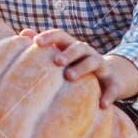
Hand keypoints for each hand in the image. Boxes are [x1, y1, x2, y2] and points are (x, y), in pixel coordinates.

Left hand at [21, 28, 137, 107]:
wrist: (112, 76)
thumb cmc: (78, 65)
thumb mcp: (64, 54)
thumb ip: (46, 45)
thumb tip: (24, 32)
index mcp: (73, 46)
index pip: (61, 36)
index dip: (50, 37)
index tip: (36, 42)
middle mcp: (88, 53)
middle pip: (78, 47)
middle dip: (68, 53)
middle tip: (57, 61)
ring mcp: (102, 66)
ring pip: (94, 62)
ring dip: (82, 68)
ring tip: (70, 77)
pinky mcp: (113, 82)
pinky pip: (112, 88)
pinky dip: (108, 95)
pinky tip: (102, 105)